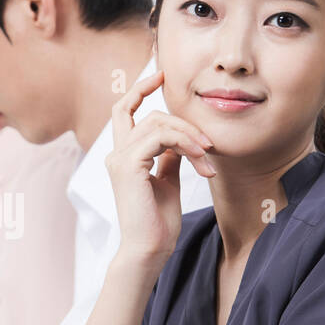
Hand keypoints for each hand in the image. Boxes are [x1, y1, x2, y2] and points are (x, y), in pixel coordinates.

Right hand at [105, 70, 215, 264]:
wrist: (149, 249)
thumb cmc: (158, 222)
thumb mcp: (168, 180)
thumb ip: (170, 155)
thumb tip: (182, 137)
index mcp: (123, 157)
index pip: (125, 110)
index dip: (141, 89)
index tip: (161, 74)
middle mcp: (116, 155)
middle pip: (149, 115)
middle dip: (184, 123)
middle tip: (208, 144)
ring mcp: (118, 159)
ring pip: (158, 123)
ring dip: (190, 136)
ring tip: (207, 158)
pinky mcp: (128, 166)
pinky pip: (159, 137)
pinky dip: (185, 143)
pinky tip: (200, 160)